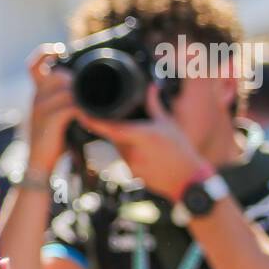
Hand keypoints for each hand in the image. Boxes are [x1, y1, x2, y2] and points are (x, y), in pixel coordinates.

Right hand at [24, 44, 76, 174]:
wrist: (39, 165)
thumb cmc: (52, 142)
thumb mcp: (55, 117)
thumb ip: (66, 101)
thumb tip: (85, 92)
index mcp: (37, 94)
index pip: (34, 65)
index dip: (45, 53)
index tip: (59, 52)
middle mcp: (36, 98)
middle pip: (59, 75)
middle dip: (76, 82)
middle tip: (89, 95)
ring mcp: (41, 109)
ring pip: (68, 90)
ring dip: (83, 98)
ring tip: (93, 108)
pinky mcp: (49, 121)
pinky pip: (71, 107)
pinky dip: (83, 111)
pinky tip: (89, 118)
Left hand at [76, 83, 203, 200]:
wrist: (186, 180)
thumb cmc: (181, 151)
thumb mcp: (168, 124)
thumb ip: (154, 105)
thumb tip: (151, 87)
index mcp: (142, 136)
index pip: (111, 128)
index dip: (94, 121)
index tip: (82, 114)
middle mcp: (133, 151)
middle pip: (113, 136)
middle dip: (117, 128)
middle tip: (131, 125)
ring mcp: (130, 164)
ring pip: (118, 147)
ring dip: (124, 141)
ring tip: (145, 141)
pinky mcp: (131, 174)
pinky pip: (124, 158)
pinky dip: (129, 152)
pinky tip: (145, 153)